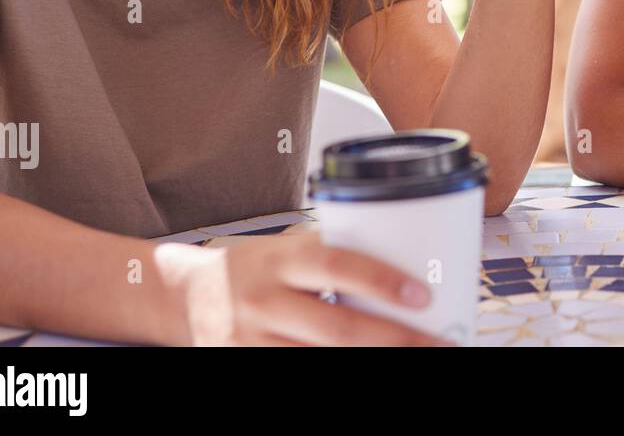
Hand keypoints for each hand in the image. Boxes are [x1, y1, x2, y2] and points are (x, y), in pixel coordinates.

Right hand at [163, 230, 449, 345]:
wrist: (184, 298)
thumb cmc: (253, 267)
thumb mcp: (285, 249)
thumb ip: (330, 252)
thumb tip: (401, 250)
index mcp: (282, 261)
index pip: (337, 267)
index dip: (381, 281)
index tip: (422, 295)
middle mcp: (267, 302)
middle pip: (339, 328)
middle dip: (395, 339)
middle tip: (439, 342)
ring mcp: (255, 342)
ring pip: (323, 360)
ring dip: (376, 361)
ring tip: (419, 355)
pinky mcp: (248, 366)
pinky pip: (302, 374)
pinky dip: (341, 373)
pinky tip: (374, 367)